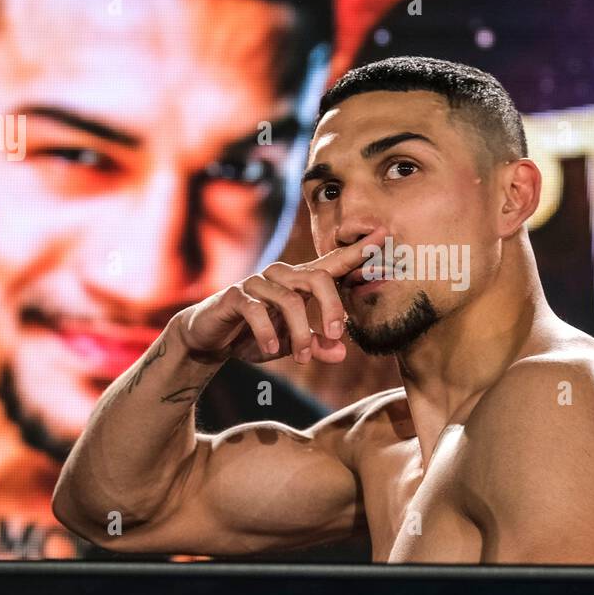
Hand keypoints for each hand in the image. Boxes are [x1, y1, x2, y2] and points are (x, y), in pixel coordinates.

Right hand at [173, 227, 388, 365]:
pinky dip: (268, 334)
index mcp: (299, 283)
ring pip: (289, 300)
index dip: (358, 250)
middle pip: (317, 277)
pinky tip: (273, 350)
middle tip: (338, 335)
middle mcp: (281, 276)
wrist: (210, 337)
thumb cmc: (256, 335)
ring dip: (300, 333)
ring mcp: (257, 283)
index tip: (384, 236)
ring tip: (304, 358)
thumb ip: (317, 346)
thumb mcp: (292, 345)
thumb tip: (342, 353)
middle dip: (332, 307)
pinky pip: (257, 311)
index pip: (333, 263)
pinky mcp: (235, 296)